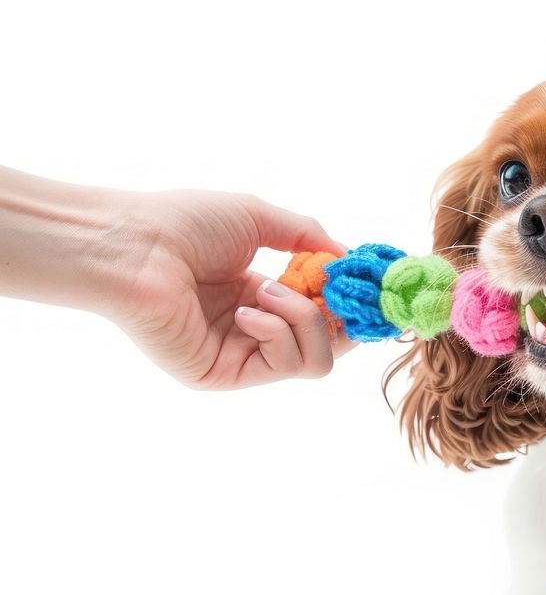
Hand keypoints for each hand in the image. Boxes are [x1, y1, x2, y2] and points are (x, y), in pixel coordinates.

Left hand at [106, 190, 356, 388]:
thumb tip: (347, 257)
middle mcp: (252, 331)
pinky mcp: (224, 375)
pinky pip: (284, 363)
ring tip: (267, 288)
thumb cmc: (185, 224)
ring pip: (315, 360)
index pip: (322, 314)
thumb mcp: (261, 219)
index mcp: (259, 297)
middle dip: (341, 316)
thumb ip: (308, 238)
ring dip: (304, 317)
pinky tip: (247, 306)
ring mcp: (239, 356)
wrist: (134, 244)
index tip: (363, 282)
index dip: (347, 302)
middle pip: (328, 346)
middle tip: (335, 290)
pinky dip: (278, 329)